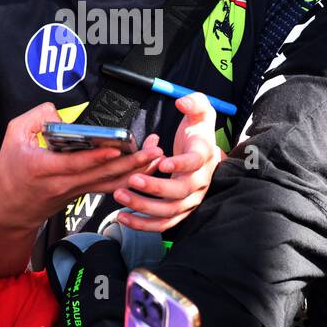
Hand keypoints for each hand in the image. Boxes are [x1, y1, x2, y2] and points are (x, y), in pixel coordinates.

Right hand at [0, 103, 162, 233]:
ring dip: (137, 170)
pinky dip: (129, 177)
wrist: (12, 209)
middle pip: (103, 173)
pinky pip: (110, 186)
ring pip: (112, 181)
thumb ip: (35, 118)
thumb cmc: (12, 172)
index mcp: (45, 168)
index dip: (97, 157)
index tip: (116, 147)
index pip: (76, 163)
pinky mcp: (85, 193)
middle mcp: (65, 182)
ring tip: (156, 156)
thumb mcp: (13, 137)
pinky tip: (146, 168)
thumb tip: (60, 112)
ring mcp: (78, 190)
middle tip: (154, 150)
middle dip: (131, 162)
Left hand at [114, 93, 222, 232]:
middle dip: (155, 188)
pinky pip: (164, 224)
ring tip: (120, 196)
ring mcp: (191, 199)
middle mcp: (200, 182)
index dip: (179, 164)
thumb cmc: (198, 132)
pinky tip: (123, 218)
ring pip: (170, 211)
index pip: (195, 163)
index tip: (161, 161)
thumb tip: (183, 102)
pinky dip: (143, 225)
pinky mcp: (181, 211)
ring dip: (144, 207)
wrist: (206, 153)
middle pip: (180, 192)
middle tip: (131, 180)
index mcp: (203, 157)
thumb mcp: (201, 112)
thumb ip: (195, 103)